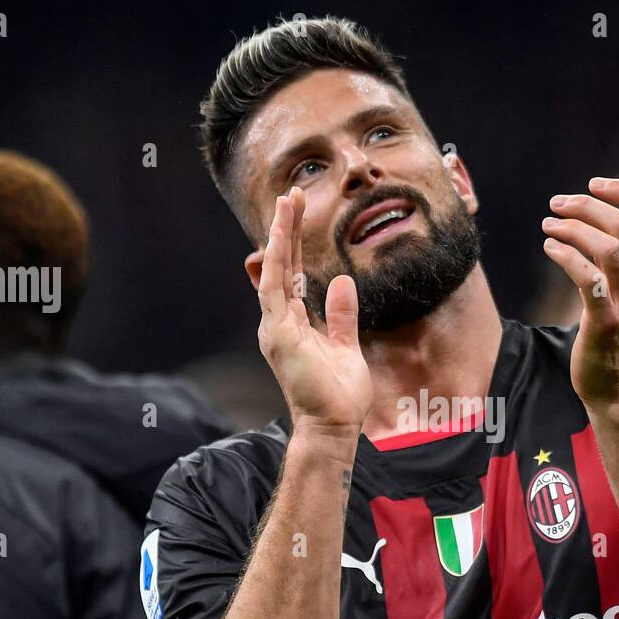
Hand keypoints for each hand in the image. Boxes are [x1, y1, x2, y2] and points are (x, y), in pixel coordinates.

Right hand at [257, 187, 372, 436]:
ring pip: (274, 270)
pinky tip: (280, 236)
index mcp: (293, 323)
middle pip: (281, 265)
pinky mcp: (277, 335)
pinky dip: (276, 261)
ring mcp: (274, 327)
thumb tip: (341, 281)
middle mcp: (278, 322)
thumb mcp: (345, 345)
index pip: (292, 274)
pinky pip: (273, 289)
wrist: (334, 425)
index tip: (299, 211)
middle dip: (286, 228)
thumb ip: (341, 314)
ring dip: (280, 235)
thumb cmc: (339, 395)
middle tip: (293, 193)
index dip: (294, 242)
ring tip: (287, 202)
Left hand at [542, 177, 618, 408]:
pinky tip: (550, 249)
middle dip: (586, 205)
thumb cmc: (616, 337)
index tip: (595, 184)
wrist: (617, 388)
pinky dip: (566, 255)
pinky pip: (587, 276)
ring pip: (607, 246)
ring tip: (548, 225)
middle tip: (557, 204)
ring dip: (572, 227)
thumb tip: (601, 220)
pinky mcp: (605, 320)